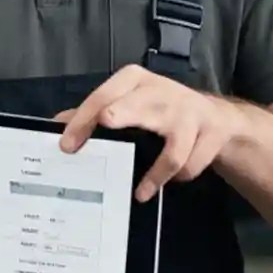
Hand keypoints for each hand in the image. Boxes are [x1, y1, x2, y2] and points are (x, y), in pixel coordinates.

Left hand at [52, 64, 243, 202]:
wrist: (216, 118)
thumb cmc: (160, 109)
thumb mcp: (128, 102)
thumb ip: (95, 112)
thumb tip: (56, 124)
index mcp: (134, 80)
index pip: (104, 96)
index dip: (84, 120)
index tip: (67, 145)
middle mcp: (162, 91)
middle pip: (139, 106)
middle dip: (122, 114)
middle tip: (106, 125)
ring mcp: (190, 112)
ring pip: (173, 146)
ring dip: (158, 173)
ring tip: (140, 192)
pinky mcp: (211, 133)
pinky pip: (191, 162)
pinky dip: (178, 177)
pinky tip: (167, 183)